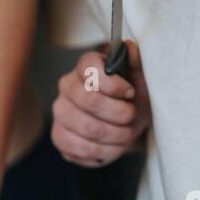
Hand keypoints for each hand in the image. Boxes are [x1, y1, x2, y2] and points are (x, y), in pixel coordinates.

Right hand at [51, 40, 149, 166]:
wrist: (127, 124)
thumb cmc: (132, 98)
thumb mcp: (140, 76)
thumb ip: (135, 60)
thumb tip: (130, 48)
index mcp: (84, 67)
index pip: (91, 70)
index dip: (115, 85)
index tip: (130, 93)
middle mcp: (66, 88)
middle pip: (90, 102)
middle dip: (119, 113)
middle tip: (131, 117)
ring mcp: (60, 114)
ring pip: (88, 128)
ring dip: (116, 135)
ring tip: (126, 134)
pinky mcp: (59, 138)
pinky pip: (80, 149)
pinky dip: (105, 152)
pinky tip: (113, 146)